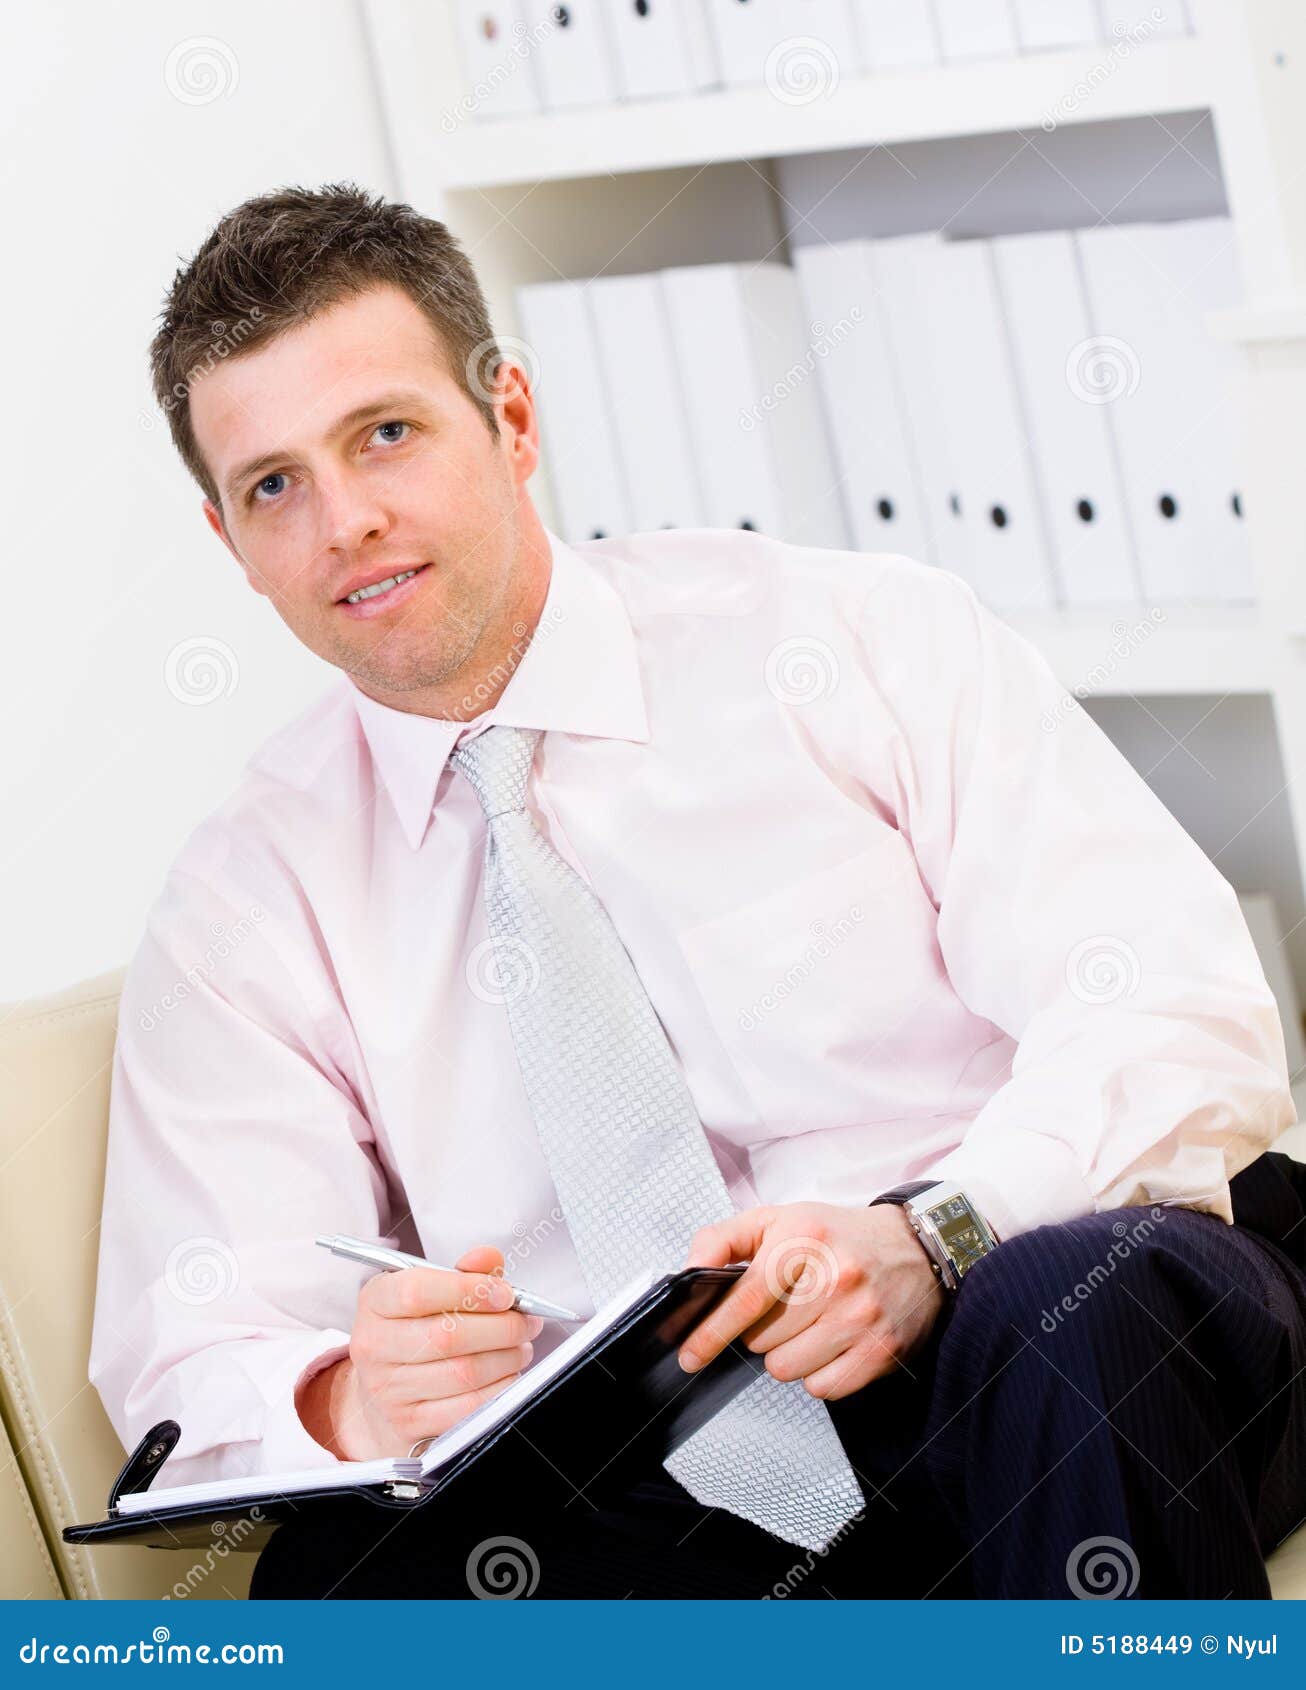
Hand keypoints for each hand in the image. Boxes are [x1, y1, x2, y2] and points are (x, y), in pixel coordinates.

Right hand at [298, 1245, 542, 1459]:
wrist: (384, 1390)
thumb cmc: (415, 1329)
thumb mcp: (429, 1289)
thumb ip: (463, 1271)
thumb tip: (488, 1258)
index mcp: (376, 1302)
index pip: (417, 1292)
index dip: (470, 1290)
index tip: (505, 1293)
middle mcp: (374, 1345)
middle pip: (448, 1335)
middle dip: (502, 1327)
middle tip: (527, 1322)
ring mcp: (388, 1389)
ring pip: (464, 1372)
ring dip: (507, 1358)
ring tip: (520, 1347)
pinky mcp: (409, 1422)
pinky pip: (468, 1407)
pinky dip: (499, 1388)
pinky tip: (507, 1374)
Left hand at [677, 1202, 944, 1399]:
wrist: (917, 1248)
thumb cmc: (838, 1236)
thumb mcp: (778, 1219)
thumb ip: (724, 1239)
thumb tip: (689, 1271)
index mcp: (803, 1239)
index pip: (745, 1297)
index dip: (711, 1331)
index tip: (691, 1353)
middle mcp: (835, 1277)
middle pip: (761, 1340)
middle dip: (761, 1330)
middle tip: (786, 1308)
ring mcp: (860, 1317)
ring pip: (786, 1368)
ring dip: (787, 1354)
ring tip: (810, 1325)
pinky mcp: (881, 1350)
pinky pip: (822, 1388)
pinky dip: (818, 1373)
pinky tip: (830, 1344)